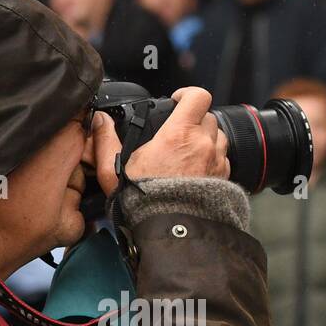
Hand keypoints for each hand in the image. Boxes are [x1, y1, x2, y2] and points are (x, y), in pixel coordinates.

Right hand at [91, 86, 229, 196]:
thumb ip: (106, 142)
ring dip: (206, 139)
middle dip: (194, 120)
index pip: (197, 96)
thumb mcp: (114, 170)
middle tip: (178, 133)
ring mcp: (217, 162)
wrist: (169, 231)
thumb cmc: (144, 202)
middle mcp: (203, 144)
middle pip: (208, 116)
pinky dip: (213, 160)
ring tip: (188, 153)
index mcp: (178, 134)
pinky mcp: (224, 179)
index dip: (188, 94)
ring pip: (219, 137)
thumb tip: (100, 122)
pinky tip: (196, 171)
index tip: (177, 101)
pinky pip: (223, 159)